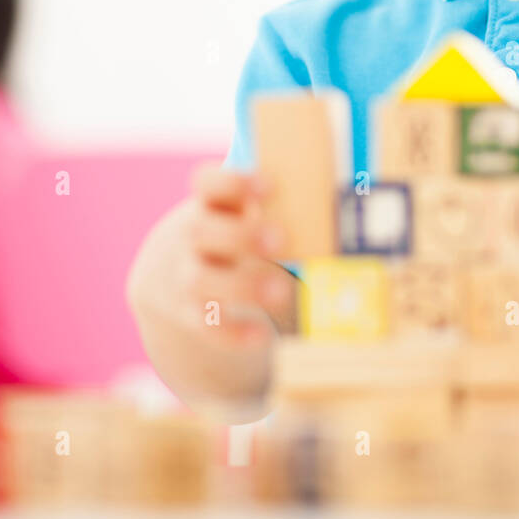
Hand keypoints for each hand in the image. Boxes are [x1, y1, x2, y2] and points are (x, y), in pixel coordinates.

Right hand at [185, 164, 295, 343]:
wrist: (174, 276)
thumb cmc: (230, 232)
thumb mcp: (238, 211)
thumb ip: (275, 202)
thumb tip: (344, 196)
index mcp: (209, 204)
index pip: (207, 183)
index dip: (232, 182)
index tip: (269, 185)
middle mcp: (191, 237)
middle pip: (201, 230)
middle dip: (241, 236)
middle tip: (281, 239)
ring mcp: (185, 275)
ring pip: (200, 280)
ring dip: (242, 285)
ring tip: (282, 291)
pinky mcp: (189, 313)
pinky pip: (205, 324)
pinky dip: (232, 332)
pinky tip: (262, 336)